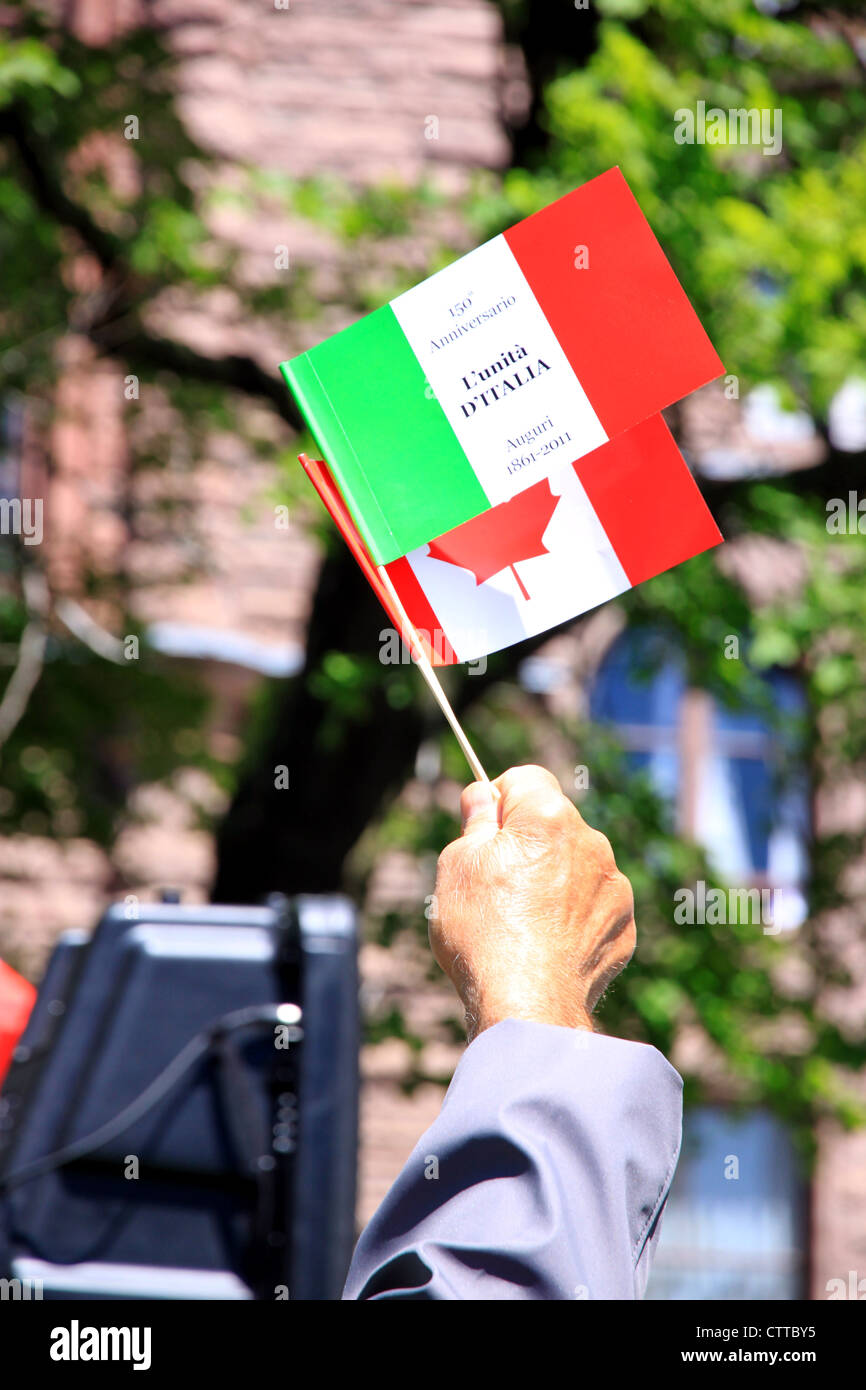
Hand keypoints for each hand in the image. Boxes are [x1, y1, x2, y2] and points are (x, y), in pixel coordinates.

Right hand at [429, 765, 635, 1039]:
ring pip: (576, 865)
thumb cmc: (483, 931)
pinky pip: (594, 906)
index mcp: (550, 817)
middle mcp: (592, 842)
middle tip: (495, 884)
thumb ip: (476, 820)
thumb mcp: (458, 864)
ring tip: (520, 922)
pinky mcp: (624, 926)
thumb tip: (484, 793)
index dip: (500, 800)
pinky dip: (573, 917)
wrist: (528, 1006)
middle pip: (553, 823)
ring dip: (552, 879)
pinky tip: (545, 945)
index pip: (526, 779)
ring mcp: (614, 886)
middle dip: (527, 842)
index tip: (484, 829)